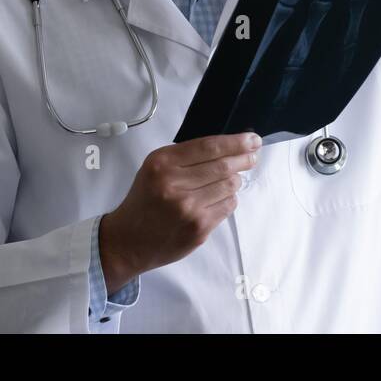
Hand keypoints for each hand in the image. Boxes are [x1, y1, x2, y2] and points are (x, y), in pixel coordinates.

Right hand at [98, 132, 261, 294]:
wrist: (127, 241)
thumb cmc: (145, 200)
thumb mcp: (155, 168)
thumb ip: (186, 156)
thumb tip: (228, 147)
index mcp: (162, 164)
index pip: (209, 147)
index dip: (236, 142)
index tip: (252, 139)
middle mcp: (174, 185)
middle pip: (224, 166)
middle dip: (244, 158)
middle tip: (253, 156)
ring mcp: (188, 209)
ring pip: (230, 186)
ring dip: (235, 180)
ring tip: (230, 179)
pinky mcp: (198, 228)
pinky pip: (228, 206)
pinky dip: (229, 199)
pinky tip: (219, 198)